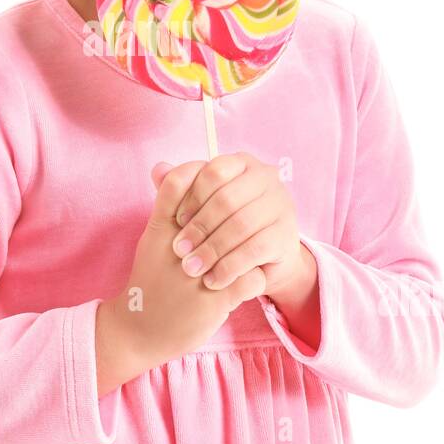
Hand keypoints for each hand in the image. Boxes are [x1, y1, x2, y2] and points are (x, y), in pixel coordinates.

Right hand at [99, 159, 269, 380]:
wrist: (137, 330)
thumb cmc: (151, 281)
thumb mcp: (152, 238)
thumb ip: (164, 204)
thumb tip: (162, 163)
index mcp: (159, 228)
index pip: (180, 181)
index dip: (204, 177)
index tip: (221, 188)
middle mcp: (177, 246)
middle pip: (219, 206)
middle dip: (239, 210)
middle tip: (247, 219)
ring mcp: (196, 273)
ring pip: (242, 240)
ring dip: (250, 245)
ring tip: (250, 251)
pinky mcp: (214, 301)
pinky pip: (253, 278)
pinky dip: (257, 279)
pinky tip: (250, 281)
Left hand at [164, 151, 311, 307]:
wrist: (260, 262)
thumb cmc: (223, 227)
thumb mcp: (199, 208)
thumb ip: (179, 188)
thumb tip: (158, 169)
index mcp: (242, 163)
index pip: (213, 171)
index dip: (191, 197)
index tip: (176, 220)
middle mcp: (266, 178)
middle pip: (226, 199)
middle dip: (199, 227)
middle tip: (179, 251)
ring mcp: (280, 205)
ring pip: (239, 225)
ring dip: (211, 250)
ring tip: (192, 268)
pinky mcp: (286, 235)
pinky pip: (254, 249)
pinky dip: (230, 267)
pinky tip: (213, 280)